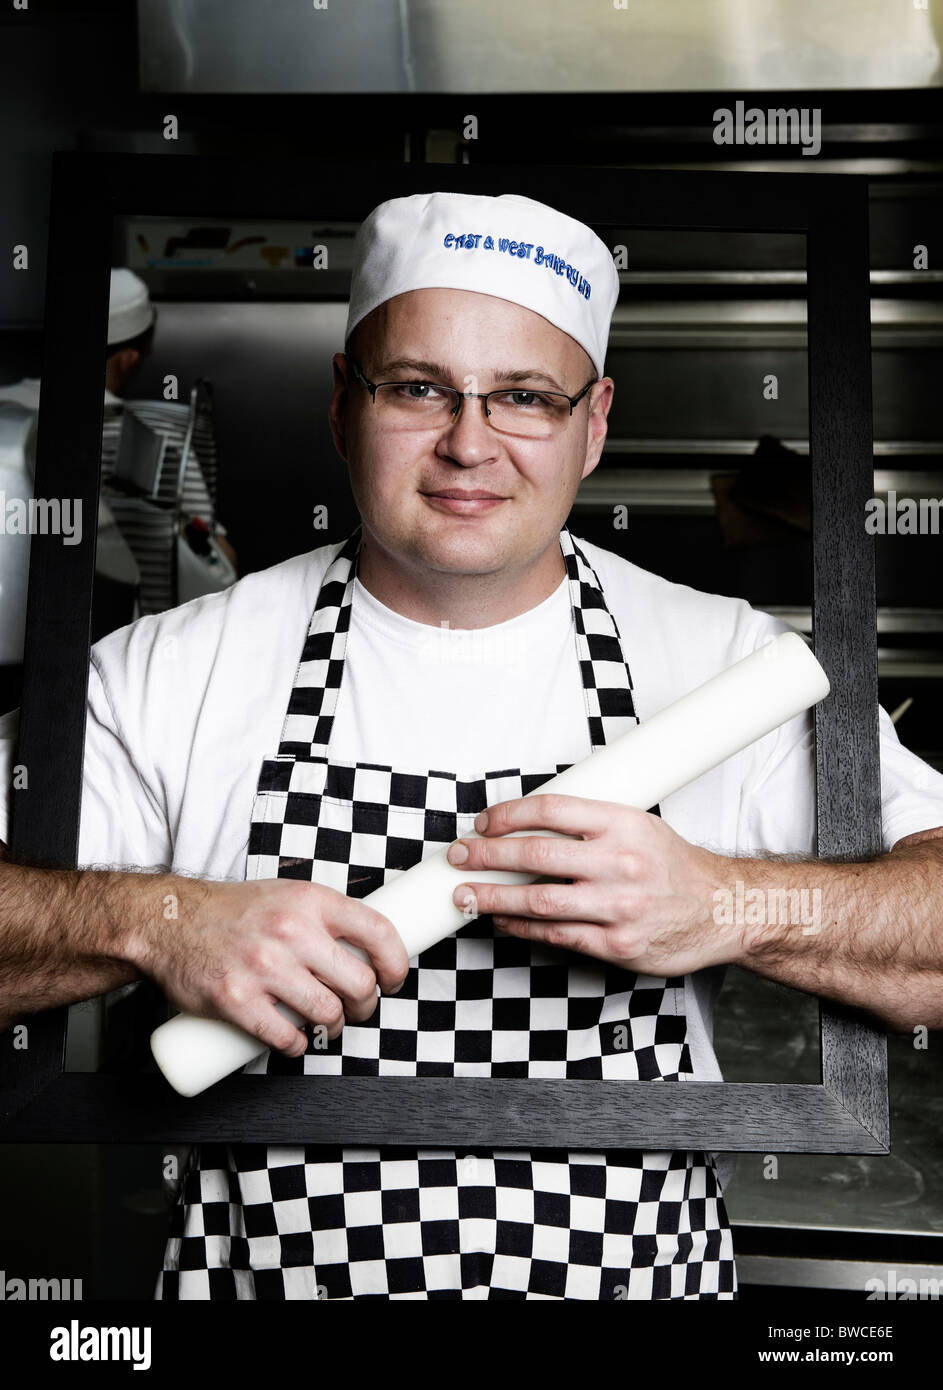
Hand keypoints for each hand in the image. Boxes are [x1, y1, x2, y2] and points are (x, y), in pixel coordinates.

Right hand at [125, 876, 409, 1057]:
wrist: (169, 921)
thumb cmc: (232, 911)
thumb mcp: (287, 895)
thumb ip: (324, 918)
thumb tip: (366, 948)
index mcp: (310, 901)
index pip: (378, 931)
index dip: (396, 963)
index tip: (394, 978)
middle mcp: (291, 931)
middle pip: (359, 983)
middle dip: (366, 1005)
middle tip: (357, 1008)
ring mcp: (263, 967)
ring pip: (328, 1014)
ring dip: (335, 1029)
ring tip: (327, 1025)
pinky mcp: (236, 1000)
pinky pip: (285, 1037)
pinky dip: (298, 1047)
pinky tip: (295, 1041)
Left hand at [446, 795, 739, 975]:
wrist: (721, 909)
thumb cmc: (673, 866)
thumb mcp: (637, 825)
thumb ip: (588, 824)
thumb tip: (526, 823)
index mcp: (622, 824)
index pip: (550, 811)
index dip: (508, 815)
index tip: (482, 823)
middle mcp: (619, 862)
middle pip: (535, 855)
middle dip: (486, 856)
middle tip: (457, 856)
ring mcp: (618, 907)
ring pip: (539, 901)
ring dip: (493, 898)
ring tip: (464, 895)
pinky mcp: (617, 944)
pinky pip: (557, 935)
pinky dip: (523, 928)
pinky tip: (503, 922)